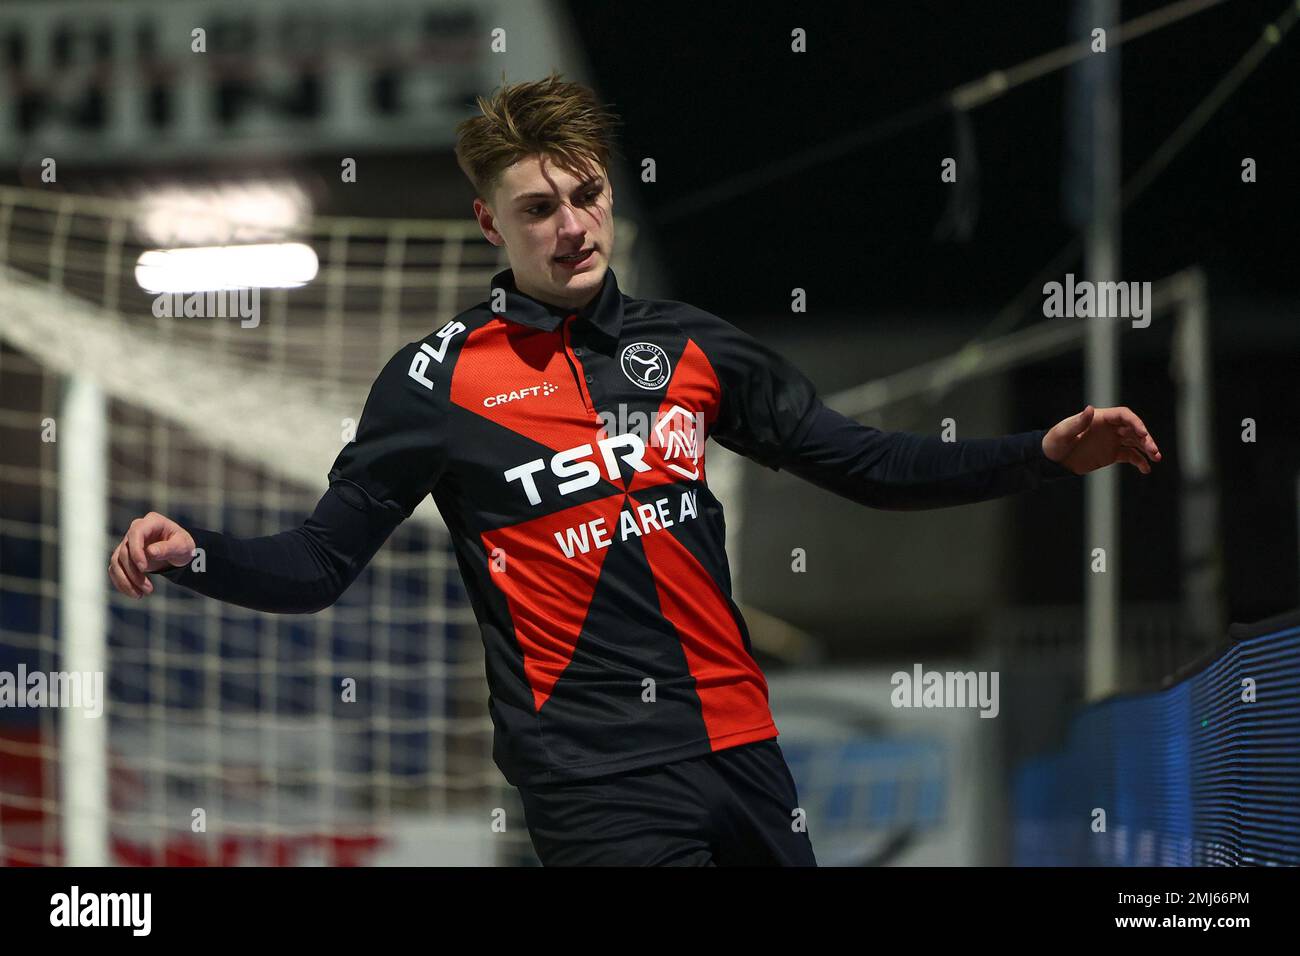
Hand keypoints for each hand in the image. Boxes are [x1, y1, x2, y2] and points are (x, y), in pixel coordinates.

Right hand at [108, 511, 195, 598]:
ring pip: (116, 562)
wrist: (178, 551)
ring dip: (126, 581)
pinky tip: (134, 593)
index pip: (135, 533)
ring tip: (141, 595)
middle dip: (134, 573)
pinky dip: (122, 582)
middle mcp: (135, 530)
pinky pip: (115, 569)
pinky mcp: (123, 556)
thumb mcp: (182, 546)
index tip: (143, 568)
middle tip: (149, 589)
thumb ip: (168, 548)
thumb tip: (150, 552)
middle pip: (125, 551)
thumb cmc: (182, 545)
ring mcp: (127, 543)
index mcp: (151, 522)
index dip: (136, 550)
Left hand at [1042, 405, 1161, 475]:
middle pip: (1133, 429)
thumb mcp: (1064, 433)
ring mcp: (1112, 441)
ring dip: (1147, 449)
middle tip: (1153, 450)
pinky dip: (1139, 461)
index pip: (1123, 416)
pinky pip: (1130, 456)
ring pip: (1135, 442)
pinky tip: (1146, 469)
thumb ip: (1078, 422)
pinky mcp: (1112, 454)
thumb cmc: (1054, 442)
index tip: (1142, 434)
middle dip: (1145, 438)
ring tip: (1156, 458)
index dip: (1135, 423)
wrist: (1051, 459)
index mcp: (1100, 418)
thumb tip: (1090, 409)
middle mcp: (1110, 428)